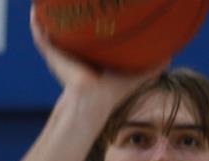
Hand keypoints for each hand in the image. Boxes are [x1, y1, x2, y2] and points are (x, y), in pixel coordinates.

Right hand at [29, 10, 165, 100]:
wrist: (95, 101)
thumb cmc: (116, 91)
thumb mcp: (139, 71)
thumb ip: (154, 62)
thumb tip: (172, 52)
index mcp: (94, 52)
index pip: (94, 28)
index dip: (97, 14)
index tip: (102, 0)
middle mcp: (77, 49)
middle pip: (73, 23)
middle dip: (71, 8)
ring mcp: (62, 51)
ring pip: (54, 26)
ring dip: (50, 11)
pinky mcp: (53, 54)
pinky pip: (41, 35)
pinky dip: (37, 23)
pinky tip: (36, 9)